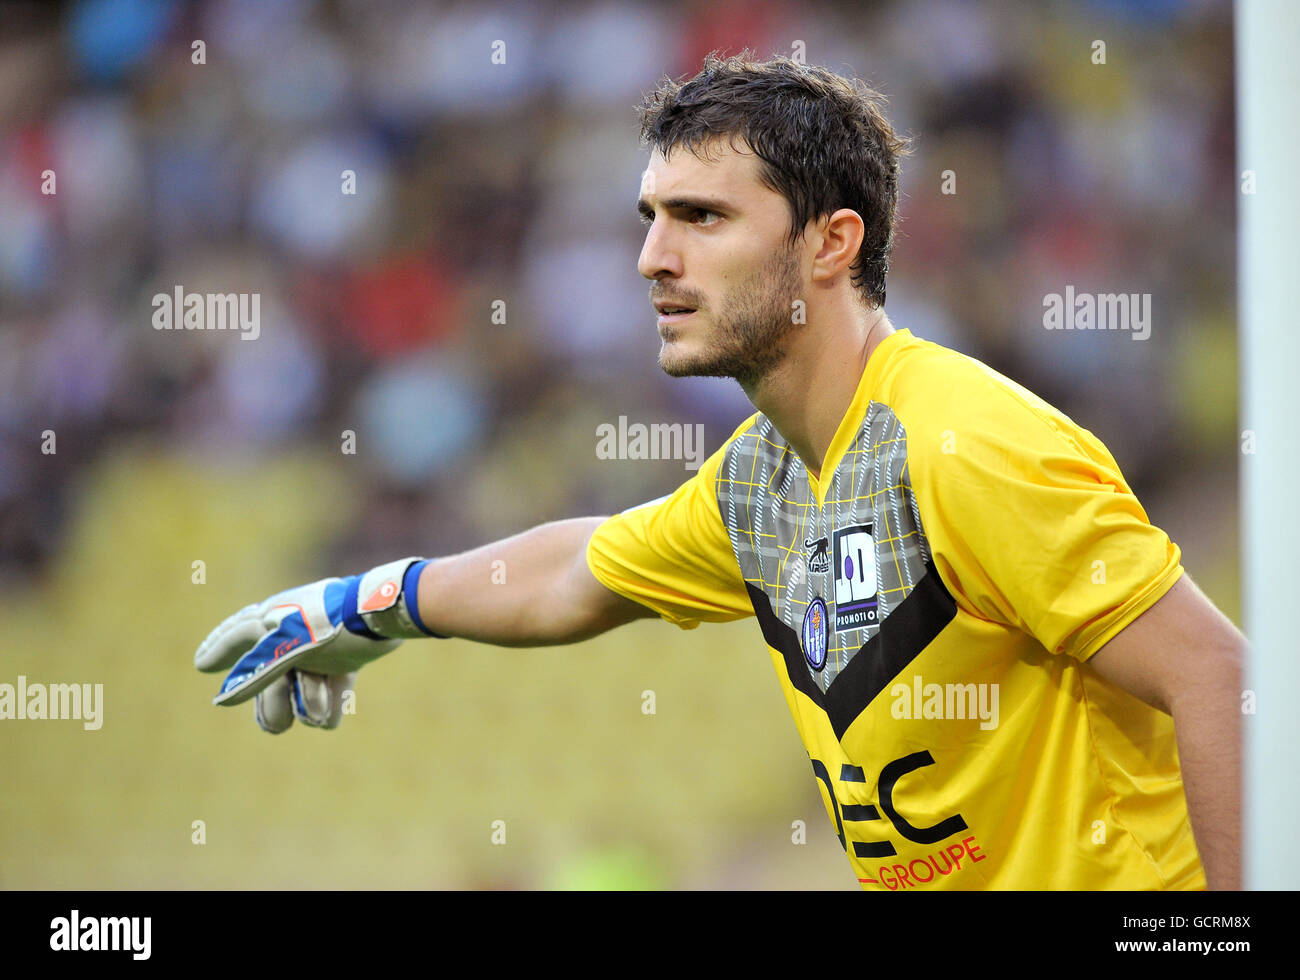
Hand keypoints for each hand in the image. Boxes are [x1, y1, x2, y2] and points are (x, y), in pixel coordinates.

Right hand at [194, 557, 435, 731]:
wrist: (383, 615)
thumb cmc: (330, 624)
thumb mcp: (287, 648)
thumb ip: (255, 673)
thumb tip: (221, 699)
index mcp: (274, 620)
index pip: (238, 634)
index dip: (219, 647)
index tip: (202, 663)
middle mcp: (293, 635)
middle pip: (268, 680)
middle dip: (273, 705)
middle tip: (278, 725)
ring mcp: (320, 650)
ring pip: (301, 692)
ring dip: (309, 700)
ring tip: (322, 693)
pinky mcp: (347, 660)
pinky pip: (331, 693)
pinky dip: (333, 700)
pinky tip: (336, 700)